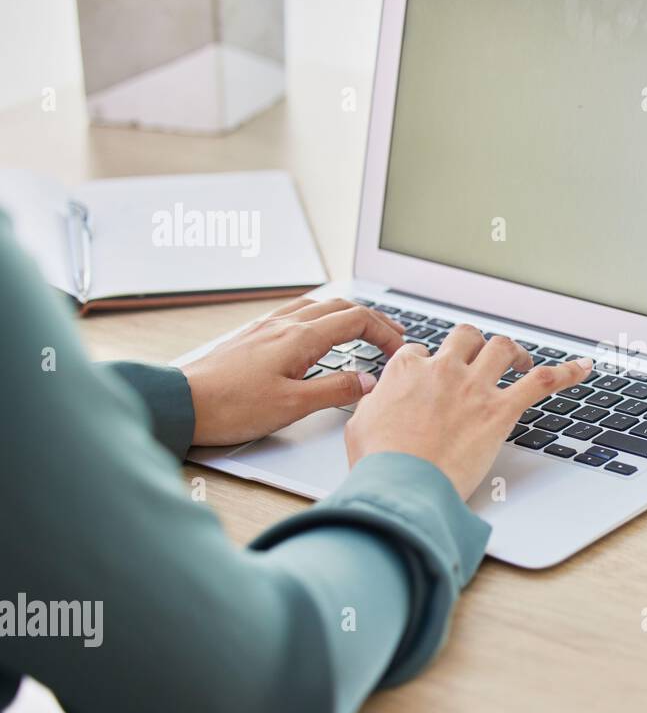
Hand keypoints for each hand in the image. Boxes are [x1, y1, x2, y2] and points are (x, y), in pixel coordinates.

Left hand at [181, 298, 404, 445]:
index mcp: (300, 338)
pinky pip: (295, 313)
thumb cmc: (231, 406)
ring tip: (361, 328)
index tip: (399, 349)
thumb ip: (335, 390)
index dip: (385, 332)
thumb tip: (368, 381)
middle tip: (392, 335)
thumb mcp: (292, 405)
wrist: (182, 402)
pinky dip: (320, 317)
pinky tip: (316, 330)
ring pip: (317, 306)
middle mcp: (284, 325)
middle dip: (372, 318)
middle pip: (340, 307)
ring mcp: (266, 327)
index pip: (356, 320)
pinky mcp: (253, 336)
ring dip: (346, 313)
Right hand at [345, 324, 593, 498]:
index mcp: (406, 371)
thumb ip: (374, 403)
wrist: (403, 485)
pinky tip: (583, 367)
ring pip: (501, 347)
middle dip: (474, 345)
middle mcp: (442, 370)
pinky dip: (566, 371)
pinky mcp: (500, 410)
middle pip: (465, 337)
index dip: (431, 363)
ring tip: (519, 361)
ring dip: (512, 351)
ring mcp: (474, 387)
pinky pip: (542, 381)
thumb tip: (380, 398)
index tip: (435, 376)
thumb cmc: (380, 464)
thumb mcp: (360, 425)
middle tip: (482, 359)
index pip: (423, 351)